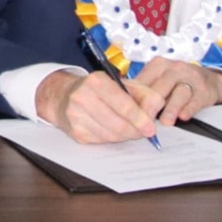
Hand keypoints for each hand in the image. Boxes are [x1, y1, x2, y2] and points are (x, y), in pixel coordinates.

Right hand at [34, 68, 163, 143]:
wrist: (64, 96)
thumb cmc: (100, 90)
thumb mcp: (123, 84)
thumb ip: (144, 94)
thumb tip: (156, 108)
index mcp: (96, 80)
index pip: (123, 104)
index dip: (140, 118)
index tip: (151, 128)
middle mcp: (82, 97)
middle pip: (119, 124)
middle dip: (135, 130)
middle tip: (144, 132)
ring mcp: (76, 116)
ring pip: (112, 135)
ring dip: (125, 135)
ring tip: (129, 128)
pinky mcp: (76, 132)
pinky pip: (103, 141)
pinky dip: (113, 138)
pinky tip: (113, 129)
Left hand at [130, 59, 221, 125]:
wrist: (210, 80)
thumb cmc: (178, 82)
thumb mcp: (160, 80)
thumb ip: (144, 90)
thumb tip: (122, 105)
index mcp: (158, 65)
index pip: (143, 83)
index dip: (134, 100)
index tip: (128, 115)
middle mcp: (174, 68)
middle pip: (158, 88)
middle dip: (150, 107)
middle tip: (144, 122)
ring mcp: (190, 78)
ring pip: (178, 92)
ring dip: (171, 109)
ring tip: (165, 122)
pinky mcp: (204, 90)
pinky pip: (195, 100)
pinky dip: (188, 109)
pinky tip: (183, 116)